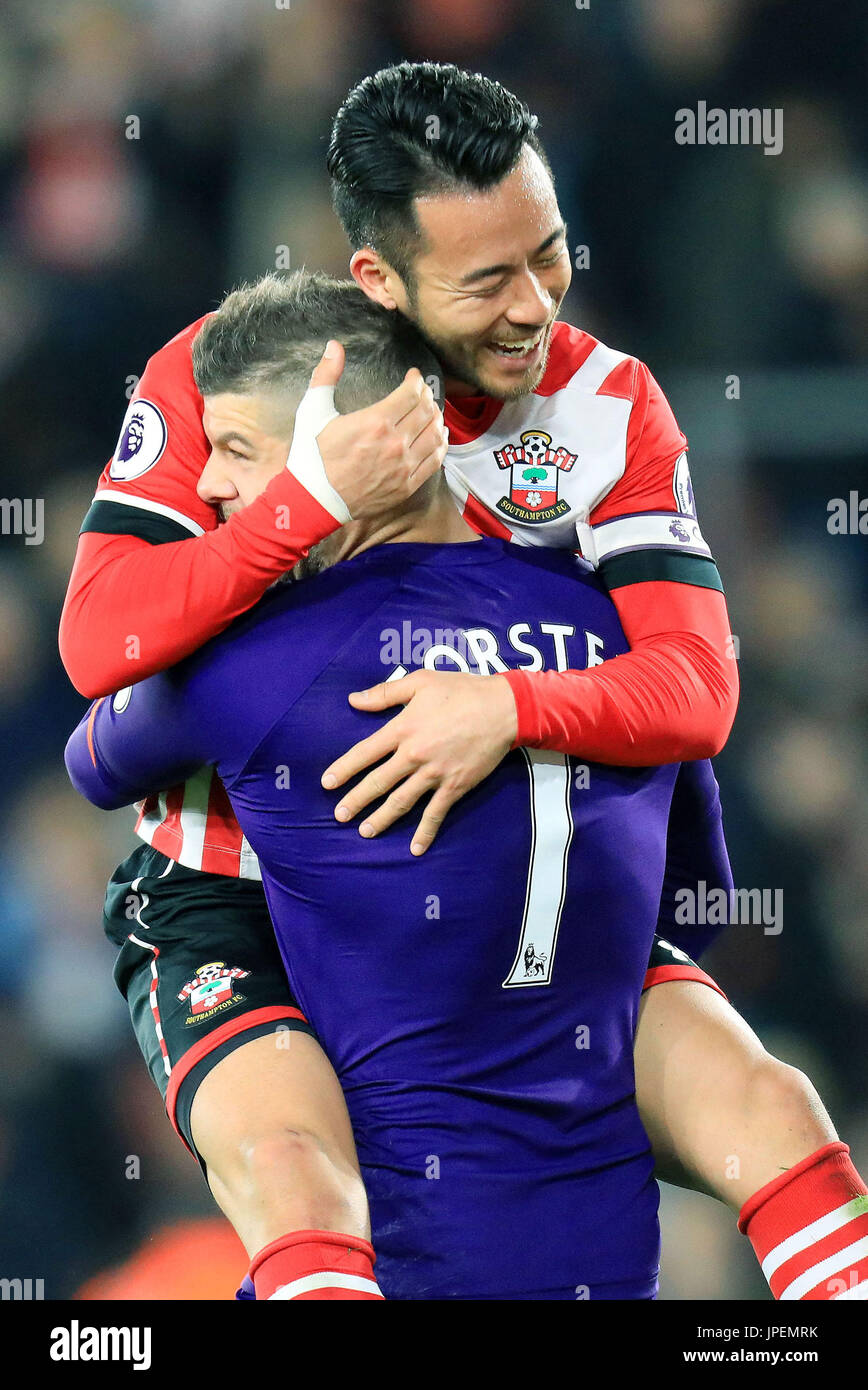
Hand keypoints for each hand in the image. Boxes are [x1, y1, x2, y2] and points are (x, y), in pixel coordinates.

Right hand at [307, 342, 447, 518]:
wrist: (314, 499)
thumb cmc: (311, 455)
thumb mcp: (313, 410)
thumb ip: (326, 375)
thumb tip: (334, 345)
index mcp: (375, 421)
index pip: (411, 393)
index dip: (416, 380)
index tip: (413, 376)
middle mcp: (395, 443)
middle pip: (426, 411)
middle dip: (427, 396)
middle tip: (422, 392)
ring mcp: (403, 467)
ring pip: (435, 435)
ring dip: (437, 418)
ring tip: (431, 411)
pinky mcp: (407, 486)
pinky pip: (435, 461)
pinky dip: (440, 444)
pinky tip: (437, 436)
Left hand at [321, 671, 518, 854]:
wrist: (503, 709)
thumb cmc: (461, 691)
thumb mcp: (420, 682)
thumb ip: (385, 694)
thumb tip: (354, 700)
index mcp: (402, 728)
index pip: (365, 753)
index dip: (344, 769)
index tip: (327, 783)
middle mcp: (414, 755)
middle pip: (378, 782)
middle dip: (356, 800)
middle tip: (339, 816)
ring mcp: (434, 774)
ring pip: (401, 801)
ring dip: (381, 819)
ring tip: (365, 831)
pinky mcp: (455, 786)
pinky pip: (436, 813)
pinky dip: (425, 832)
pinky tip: (415, 848)